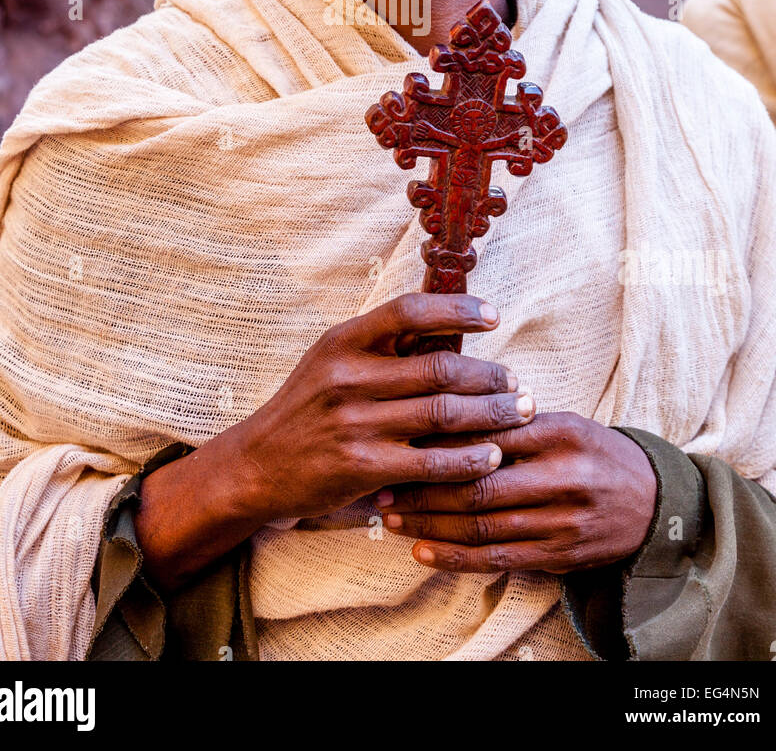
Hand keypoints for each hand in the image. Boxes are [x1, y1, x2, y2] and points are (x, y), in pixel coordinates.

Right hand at [136, 293, 531, 589]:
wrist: (256, 466)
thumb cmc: (307, 408)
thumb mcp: (331, 361)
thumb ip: (381, 345)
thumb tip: (448, 326)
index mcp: (342, 341)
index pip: (408, 310)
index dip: (457, 308)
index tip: (492, 315)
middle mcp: (347, 377)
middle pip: (439, 368)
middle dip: (490, 376)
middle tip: (518, 382)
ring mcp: (354, 423)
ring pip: (443, 413)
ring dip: (491, 415)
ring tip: (519, 413)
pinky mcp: (361, 467)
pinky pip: (431, 463)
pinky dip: (469, 460)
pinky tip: (492, 456)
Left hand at [372, 412, 657, 573]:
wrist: (654, 504)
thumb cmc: (594, 455)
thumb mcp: (563, 423)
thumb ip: (512, 422)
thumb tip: (442, 413)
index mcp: (560, 433)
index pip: (488, 433)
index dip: (439, 440)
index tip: (399, 439)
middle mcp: (562, 477)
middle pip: (478, 484)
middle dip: (424, 487)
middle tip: (383, 484)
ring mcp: (562, 522)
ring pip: (483, 525)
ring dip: (430, 523)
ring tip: (392, 516)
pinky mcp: (560, 557)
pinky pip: (498, 559)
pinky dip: (456, 557)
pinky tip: (423, 550)